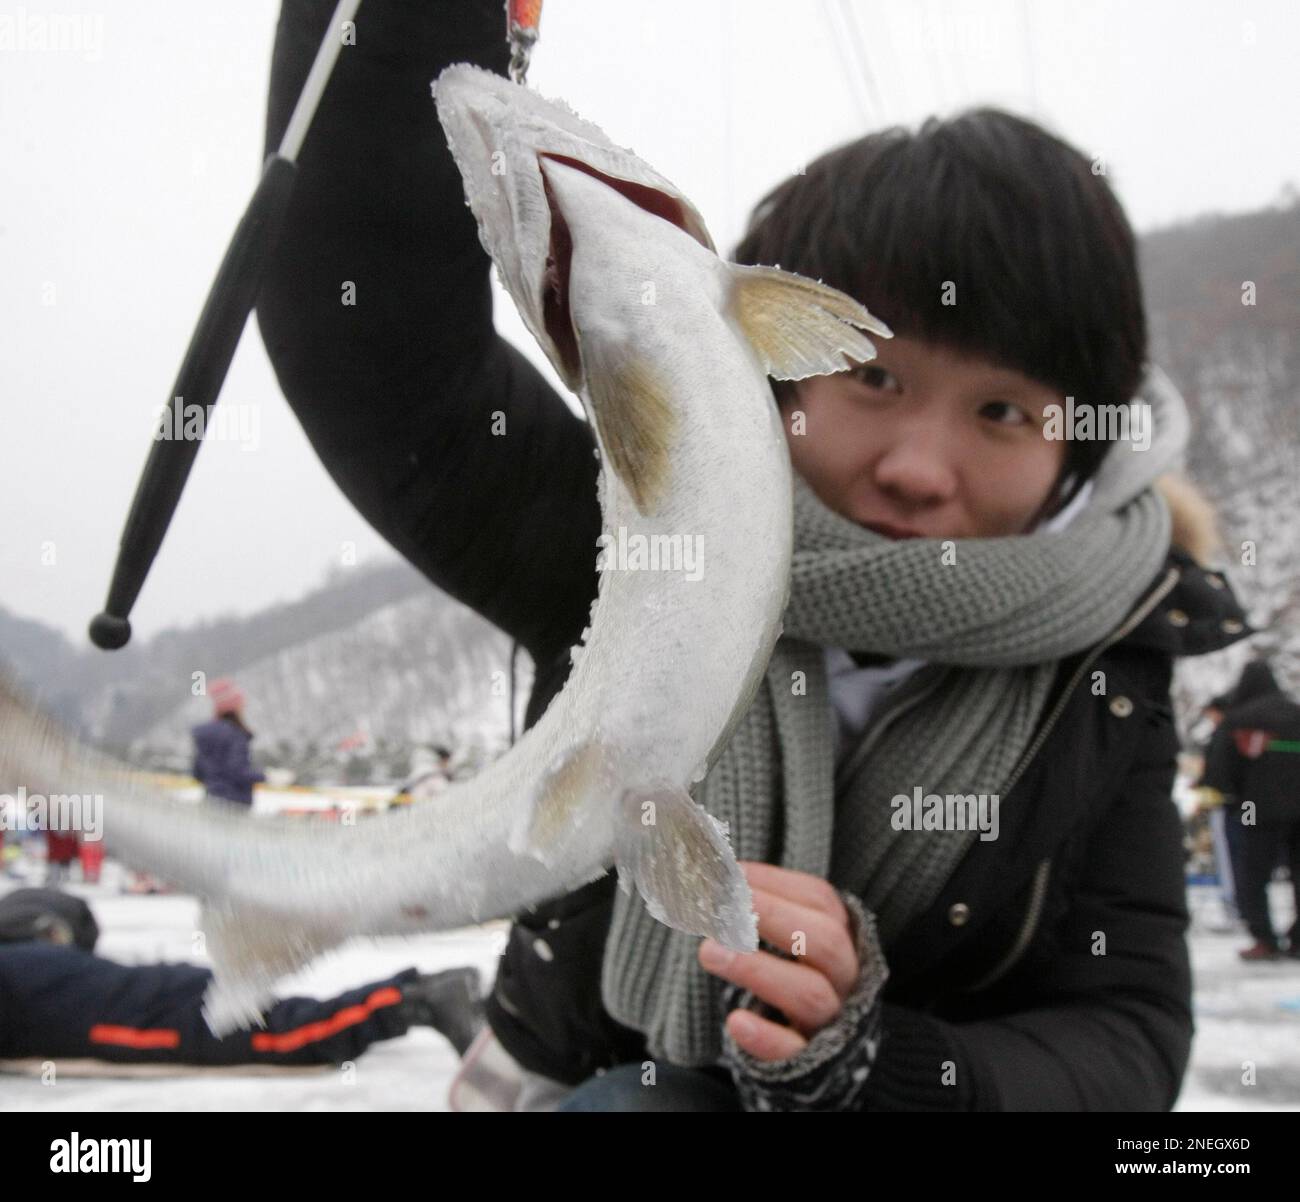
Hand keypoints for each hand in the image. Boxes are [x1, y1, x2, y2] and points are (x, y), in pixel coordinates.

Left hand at [698, 861, 859, 1061]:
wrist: (817, 1058)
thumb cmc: (792, 981)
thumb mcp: (788, 943)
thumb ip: (759, 911)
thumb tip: (711, 874)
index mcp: (840, 938)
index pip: (820, 900)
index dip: (775, 882)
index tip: (730, 873)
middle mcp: (844, 977)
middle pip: (827, 940)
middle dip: (773, 916)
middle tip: (724, 905)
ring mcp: (832, 1021)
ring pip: (811, 993)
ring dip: (758, 968)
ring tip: (709, 951)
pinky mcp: (812, 1063)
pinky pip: (794, 1051)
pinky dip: (766, 1036)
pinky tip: (735, 1021)